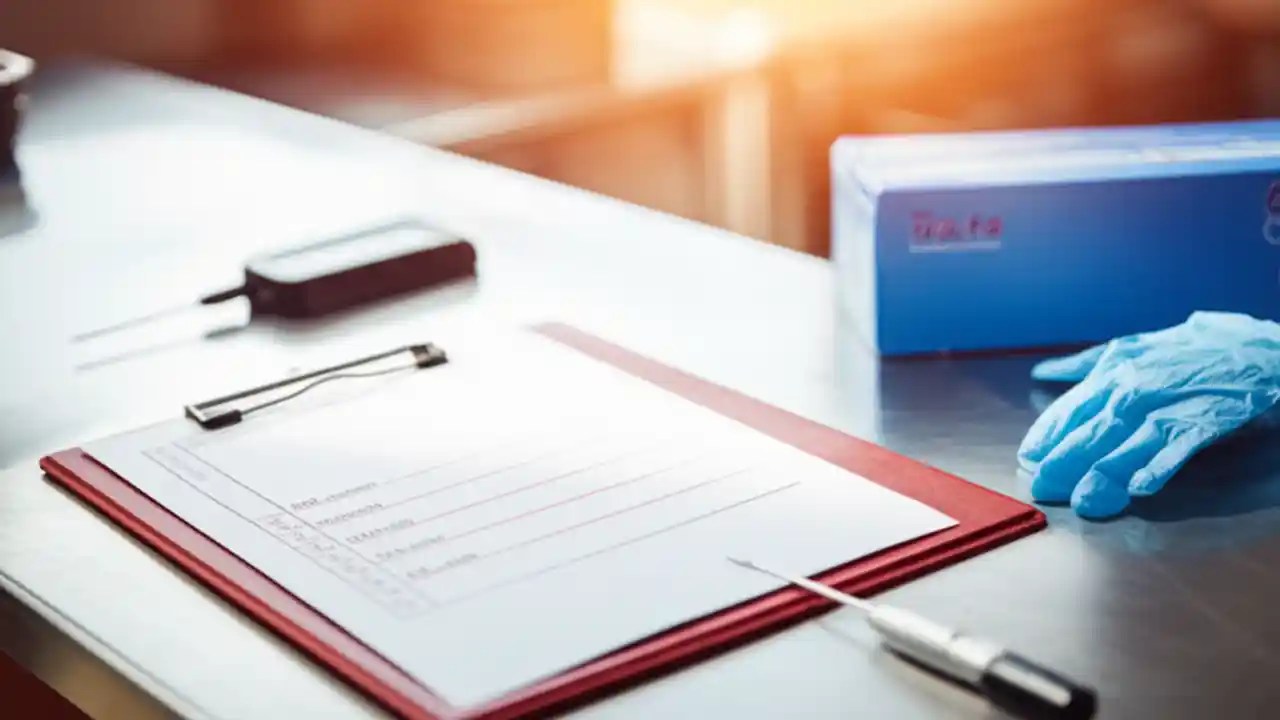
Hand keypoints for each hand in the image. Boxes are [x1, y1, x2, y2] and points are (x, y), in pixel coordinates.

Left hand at [1018, 312, 1279, 517]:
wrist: (1258, 349)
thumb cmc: (1192, 350)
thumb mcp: (1135, 347)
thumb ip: (1087, 365)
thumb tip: (1043, 372)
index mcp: (1116, 369)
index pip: (1072, 407)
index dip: (1049, 434)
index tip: (1029, 459)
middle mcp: (1137, 385)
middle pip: (1094, 429)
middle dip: (1066, 461)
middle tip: (1044, 489)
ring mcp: (1171, 402)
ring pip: (1129, 440)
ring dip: (1105, 471)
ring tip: (1085, 500)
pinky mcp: (1207, 418)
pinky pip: (1178, 445)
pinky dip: (1159, 464)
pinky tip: (1140, 487)